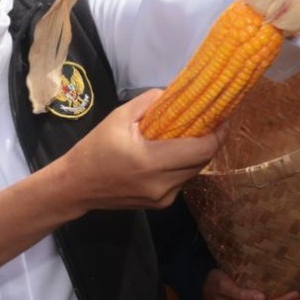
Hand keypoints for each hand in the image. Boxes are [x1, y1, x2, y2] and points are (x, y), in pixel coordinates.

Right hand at [59, 89, 223, 212]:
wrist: (77, 186)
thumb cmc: (96, 148)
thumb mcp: (119, 117)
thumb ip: (151, 102)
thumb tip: (176, 94)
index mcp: (150, 160)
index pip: (200, 149)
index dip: (217, 133)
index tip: (222, 116)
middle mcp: (161, 184)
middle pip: (202, 161)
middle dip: (210, 141)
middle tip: (209, 121)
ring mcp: (163, 198)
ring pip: (194, 172)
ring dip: (196, 153)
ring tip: (190, 135)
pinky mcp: (161, 205)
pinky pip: (182, 181)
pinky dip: (183, 165)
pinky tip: (172, 154)